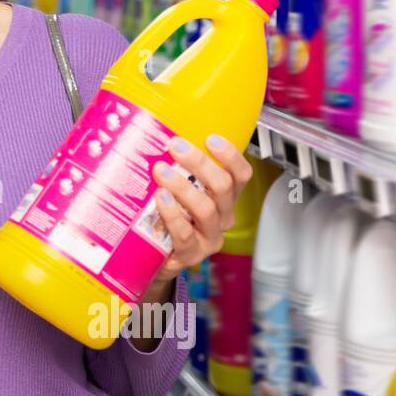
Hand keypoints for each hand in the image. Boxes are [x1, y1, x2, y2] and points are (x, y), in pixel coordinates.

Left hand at [150, 134, 253, 282]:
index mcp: (224, 198)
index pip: (240, 175)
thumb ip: (176, 169)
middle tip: (176, 146)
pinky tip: (161, 199)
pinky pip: (185, 233)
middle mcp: (222, 217)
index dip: (231, 156)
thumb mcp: (177, 191)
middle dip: (200, 163)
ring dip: (183, 187)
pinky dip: (173, 214)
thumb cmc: (167, 218)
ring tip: (161, 171)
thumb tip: (156, 137)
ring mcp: (210, 237)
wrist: (155, 258)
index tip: (211, 138)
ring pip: (206, 209)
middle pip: (223, 187)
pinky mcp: (192, 254)